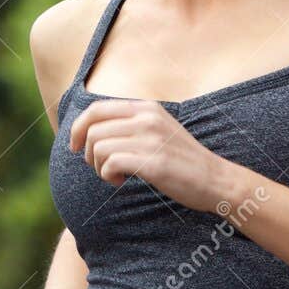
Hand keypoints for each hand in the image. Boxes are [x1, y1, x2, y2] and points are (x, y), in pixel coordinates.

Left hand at [69, 97, 238, 213]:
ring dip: (98, 167)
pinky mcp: (153, 162)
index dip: (77, 127)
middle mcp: (147, 118)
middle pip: (93, 130)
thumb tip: (90, 129)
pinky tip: (121, 181)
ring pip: (98, 147)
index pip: (96, 109)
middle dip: (87, 153)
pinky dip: (108, 176)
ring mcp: (151, 139)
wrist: (215, 179)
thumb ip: (131, 123)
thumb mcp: (158, 129)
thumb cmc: (181, 159)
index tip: (74, 146)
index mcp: (146, 108)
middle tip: (99, 167)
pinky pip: (110, 164)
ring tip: (114, 175)